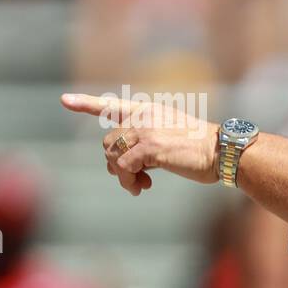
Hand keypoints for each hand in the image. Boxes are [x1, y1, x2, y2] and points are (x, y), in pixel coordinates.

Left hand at [61, 93, 219, 194]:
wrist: (222, 151)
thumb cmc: (203, 151)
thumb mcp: (171, 139)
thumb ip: (147, 144)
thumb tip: (125, 165)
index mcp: (149, 111)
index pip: (112, 105)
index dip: (86, 104)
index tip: (65, 100)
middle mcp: (143, 117)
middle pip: (109, 142)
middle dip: (116, 164)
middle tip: (136, 179)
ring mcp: (145, 130)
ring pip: (112, 155)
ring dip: (122, 175)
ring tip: (140, 185)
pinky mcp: (150, 147)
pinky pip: (124, 167)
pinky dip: (128, 181)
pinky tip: (142, 187)